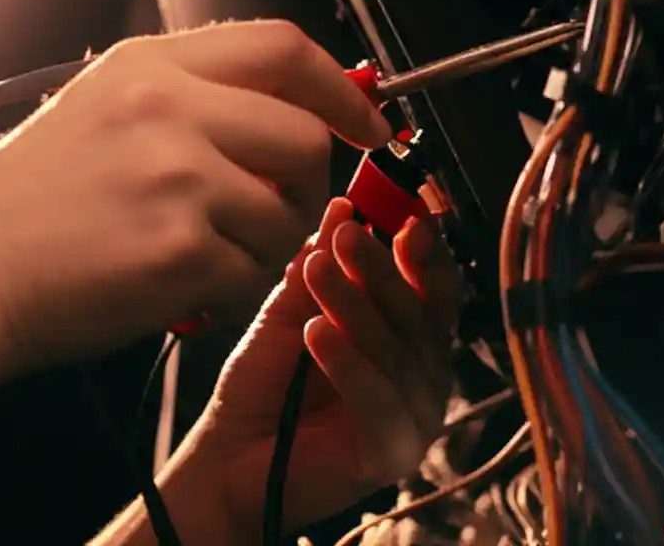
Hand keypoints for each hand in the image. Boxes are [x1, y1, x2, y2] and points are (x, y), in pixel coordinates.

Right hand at [0, 21, 390, 371]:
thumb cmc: (28, 206)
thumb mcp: (102, 111)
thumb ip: (196, 100)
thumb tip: (296, 114)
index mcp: (149, 66)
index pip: (284, 49)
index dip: (341, 89)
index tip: (366, 124)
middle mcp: (167, 109)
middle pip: (305, 136)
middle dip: (307, 185)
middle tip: (273, 211)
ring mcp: (175, 177)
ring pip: (289, 212)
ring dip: (266, 243)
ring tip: (206, 252)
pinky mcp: (180, 249)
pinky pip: (254, 271)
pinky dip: (231, 287)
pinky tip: (181, 283)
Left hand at [175, 197, 461, 539]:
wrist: (227, 457)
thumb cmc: (264, 387)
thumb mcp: (290, 314)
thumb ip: (319, 267)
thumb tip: (342, 206)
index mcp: (409, 340)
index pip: (435, 290)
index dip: (426, 252)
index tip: (404, 216)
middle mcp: (423, 377)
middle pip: (418, 316)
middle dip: (380, 271)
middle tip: (347, 236)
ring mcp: (414, 418)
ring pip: (398, 354)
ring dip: (356, 308)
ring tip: (317, 274)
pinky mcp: (392, 454)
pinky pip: (381, 402)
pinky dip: (350, 364)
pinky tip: (318, 333)